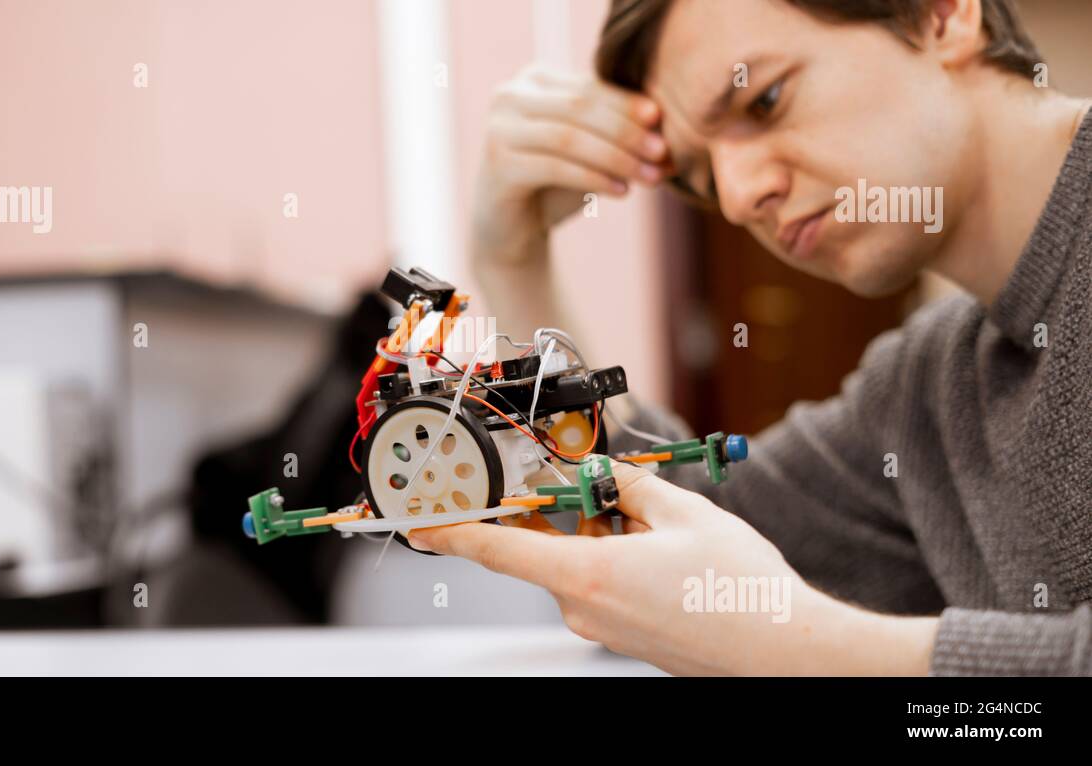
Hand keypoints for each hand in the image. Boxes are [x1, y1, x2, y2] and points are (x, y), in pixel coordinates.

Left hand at [408, 461, 938, 674]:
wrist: (784, 653)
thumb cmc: (740, 591)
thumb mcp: (686, 515)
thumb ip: (633, 488)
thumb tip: (607, 476)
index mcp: (588, 575)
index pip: (500, 549)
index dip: (453, 531)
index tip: (418, 523)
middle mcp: (585, 608)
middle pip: (551, 547)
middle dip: (575, 513)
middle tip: (611, 488)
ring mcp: (604, 628)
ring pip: (583, 564)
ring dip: (607, 537)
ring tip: (667, 531)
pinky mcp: (624, 637)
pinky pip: (605, 586)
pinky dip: (622, 561)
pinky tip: (667, 555)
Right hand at [471, 66, 668, 265]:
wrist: (512, 230)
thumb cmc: (556, 186)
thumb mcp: (594, 155)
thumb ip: (623, 137)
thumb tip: (674, 133)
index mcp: (535, 81)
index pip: (588, 86)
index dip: (626, 102)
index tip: (663, 120)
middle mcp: (510, 96)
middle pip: (579, 107)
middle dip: (626, 130)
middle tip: (662, 152)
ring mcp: (498, 129)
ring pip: (569, 137)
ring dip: (616, 157)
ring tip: (650, 177)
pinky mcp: (497, 165)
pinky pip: (554, 167)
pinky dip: (593, 178)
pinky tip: (622, 192)